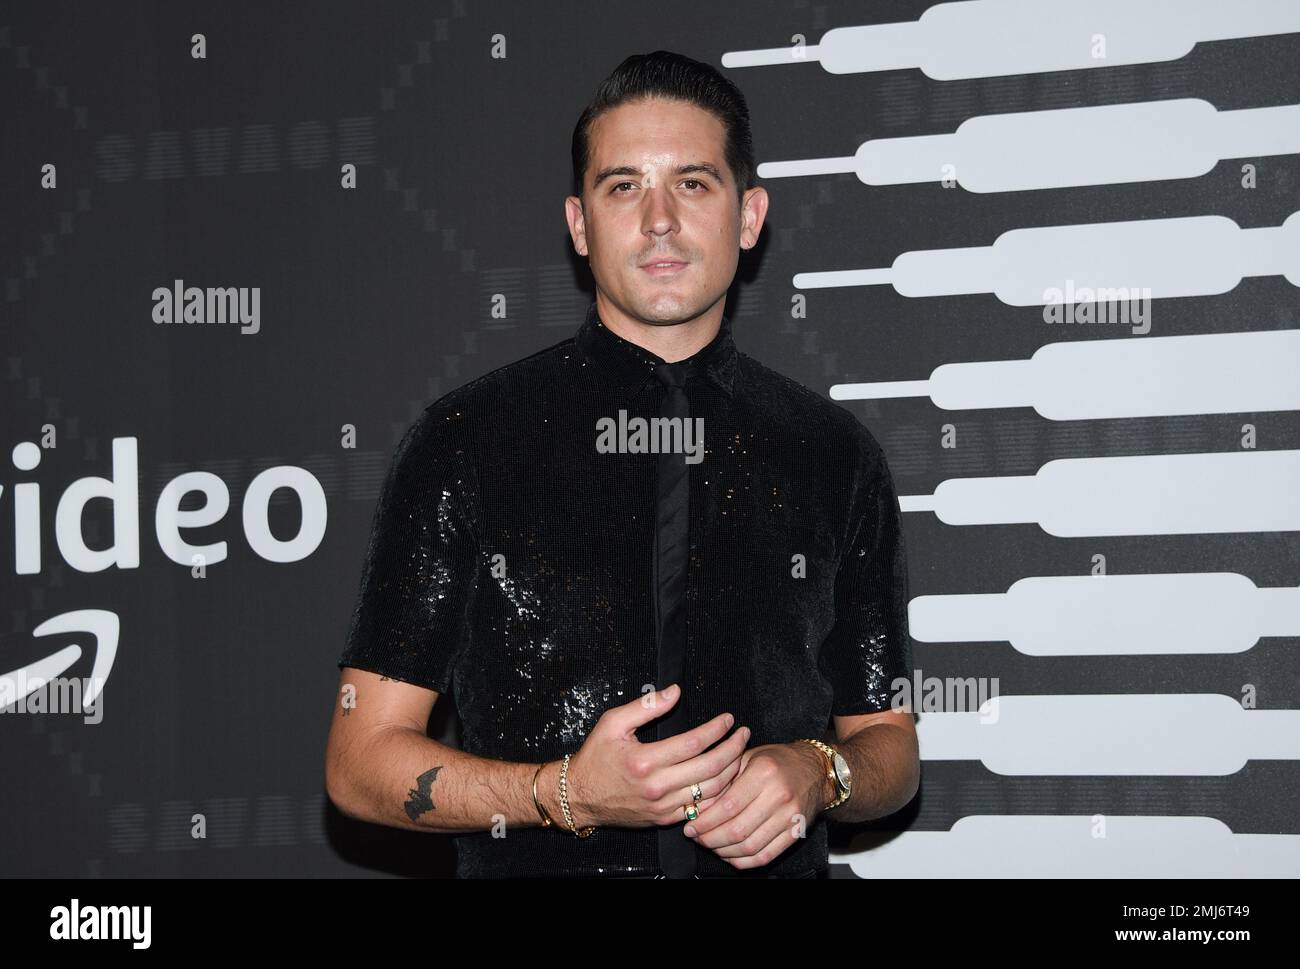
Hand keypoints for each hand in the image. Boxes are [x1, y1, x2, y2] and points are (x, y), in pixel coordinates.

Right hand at [562, 684, 750, 828]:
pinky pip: (701, 808)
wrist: (579, 797)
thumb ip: (646, 706)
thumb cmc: (595, 757)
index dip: (716, 729)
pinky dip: (718, 793)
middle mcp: (657, 786)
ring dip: (731, 771)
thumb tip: (675, 692)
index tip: (728, 719)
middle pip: (709, 768)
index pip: (693, 743)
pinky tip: (726, 778)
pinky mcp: (665, 819)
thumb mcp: (612, 722)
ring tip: (740, 753)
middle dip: (733, 748)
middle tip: (743, 733)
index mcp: (644, 761)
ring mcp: (663, 806)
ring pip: (710, 791)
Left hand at [681, 741, 827, 869]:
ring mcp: (789, 817)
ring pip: (750, 846)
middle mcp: (778, 795)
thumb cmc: (778, 761)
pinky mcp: (796, 833)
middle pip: (737, 830)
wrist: (816, 770)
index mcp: (763, 772)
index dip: (706, 821)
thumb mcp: (748, 757)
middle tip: (696, 838)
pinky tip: (731, 855)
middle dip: (710, 839)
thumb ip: (724, 778)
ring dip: (724, 852)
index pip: (728, 806)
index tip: (691, 826)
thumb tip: (698, 805)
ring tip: (711, 846)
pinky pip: (766, 855)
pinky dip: (744, 861)